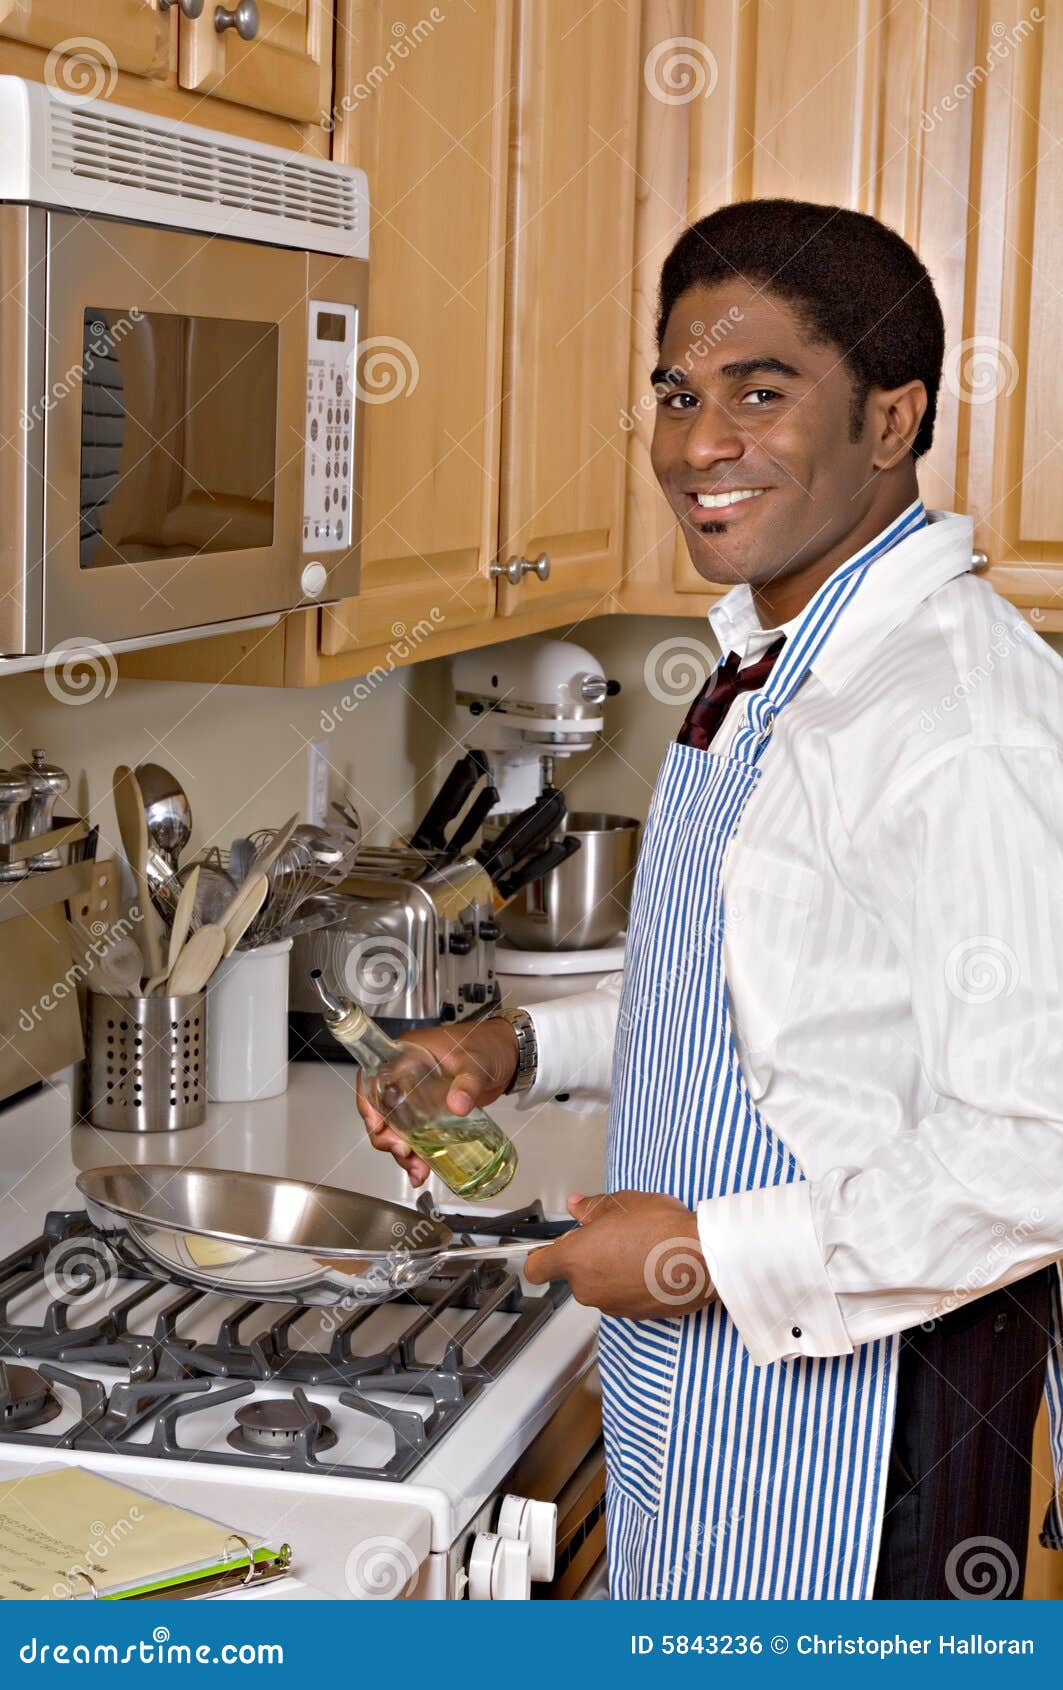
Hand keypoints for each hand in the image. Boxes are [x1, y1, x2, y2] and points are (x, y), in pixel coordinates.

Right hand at [355, 1018, 518, 1185]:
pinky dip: (418, 1153)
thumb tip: (457, 1104)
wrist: (508, 1055)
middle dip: (386, 1137)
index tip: (377, 1126)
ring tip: (417, 1169)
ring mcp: (419, 1096)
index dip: (368, 1104)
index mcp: (408, 1056)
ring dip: (403, 1151)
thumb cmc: (487, 1044)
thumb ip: (468, 1082)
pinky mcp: (432, 1112)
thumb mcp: (476, 1062)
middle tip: (402, 1151)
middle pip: (382, 1111)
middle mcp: (407, 1077)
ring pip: (398, 1128)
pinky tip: (423, 1168)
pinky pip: (417, 1135)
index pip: (373, 1080)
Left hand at [524, 1190, 716, 1318]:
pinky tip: (654, 1267)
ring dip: (612, 1272)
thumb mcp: (622, 1204)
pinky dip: (633, 1286)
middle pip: (575, 1275)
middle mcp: (588, 1288)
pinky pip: (625, 1298)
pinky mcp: (637, 1316)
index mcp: (576, 1258)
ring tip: (640, 1250)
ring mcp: (613, 1306)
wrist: (701, 1257)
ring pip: (602, 1287)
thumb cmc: (660, 1227)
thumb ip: (592, 1208)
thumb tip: (577, 1206)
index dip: (540, 1257)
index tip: (548, 1250)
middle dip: (590, 1258)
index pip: (536, 1267)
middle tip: (616, 1236)